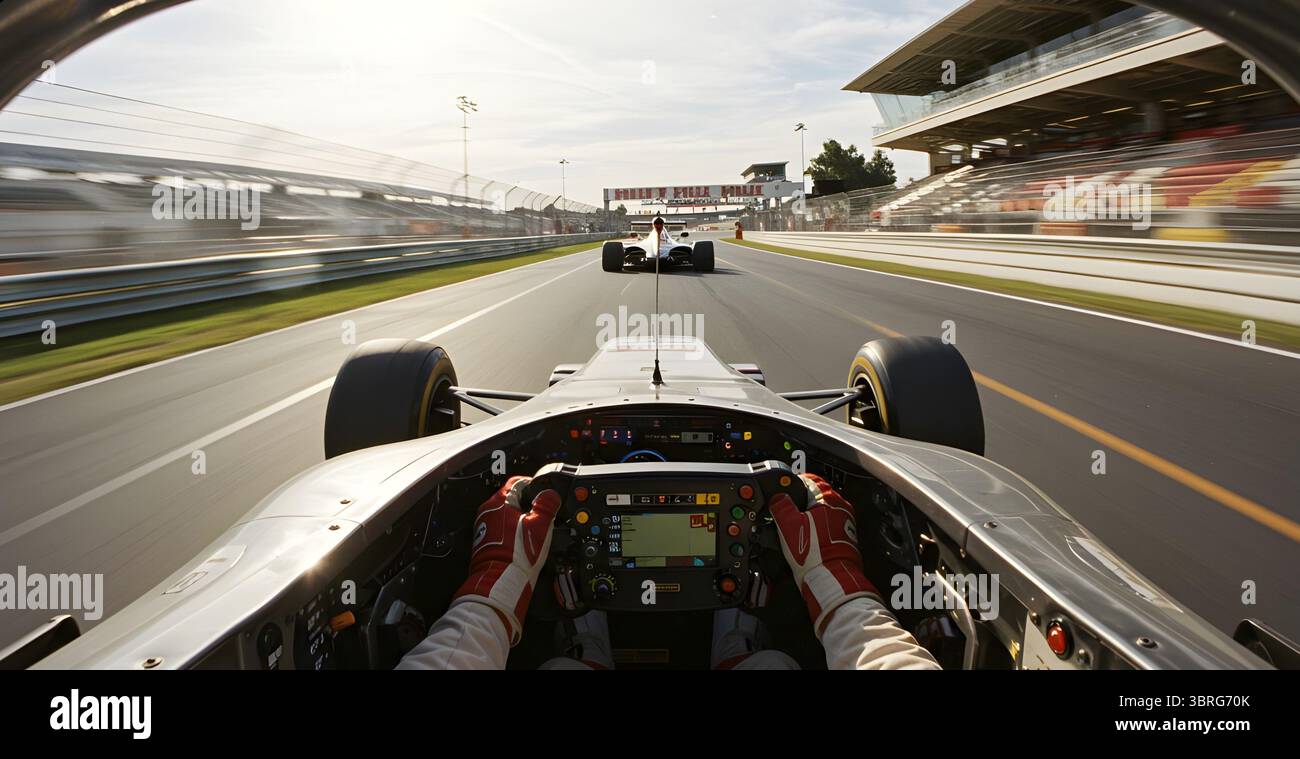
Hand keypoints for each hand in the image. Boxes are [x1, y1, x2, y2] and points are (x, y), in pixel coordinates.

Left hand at [452, 476, 560, 644]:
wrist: (500, 581)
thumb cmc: (517, 554)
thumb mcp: (541, 525)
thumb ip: (547, 504)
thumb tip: (551, 494)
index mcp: (499, 502)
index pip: (518, 482)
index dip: (534, 485)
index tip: (544, 494)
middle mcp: (487, 512)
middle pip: (511, 499)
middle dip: (528, 504)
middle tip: (543, 514)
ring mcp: (484, 527)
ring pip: (506, 514)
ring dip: (520, 519)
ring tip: (534, 530)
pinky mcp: (484, 541)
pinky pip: (501, 529)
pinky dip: (512, 532)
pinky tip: (523, 542)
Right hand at [768, 474, 877, 633]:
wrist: (831, 580)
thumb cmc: (814, 554)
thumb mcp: (786, 525)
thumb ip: (780, 505)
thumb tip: (777, 498)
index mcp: (829, 498)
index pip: (809, 480)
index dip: (792, 485)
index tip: (784, 491)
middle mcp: (841, 509)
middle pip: (815, 497)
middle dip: (799, 504)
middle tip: (786, 513)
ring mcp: (845, 524)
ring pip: (822, 513)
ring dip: (808, 518)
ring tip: (794, 530)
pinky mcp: (845, 539)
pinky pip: (827, 528)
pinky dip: (816, 532)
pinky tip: (805, 543)